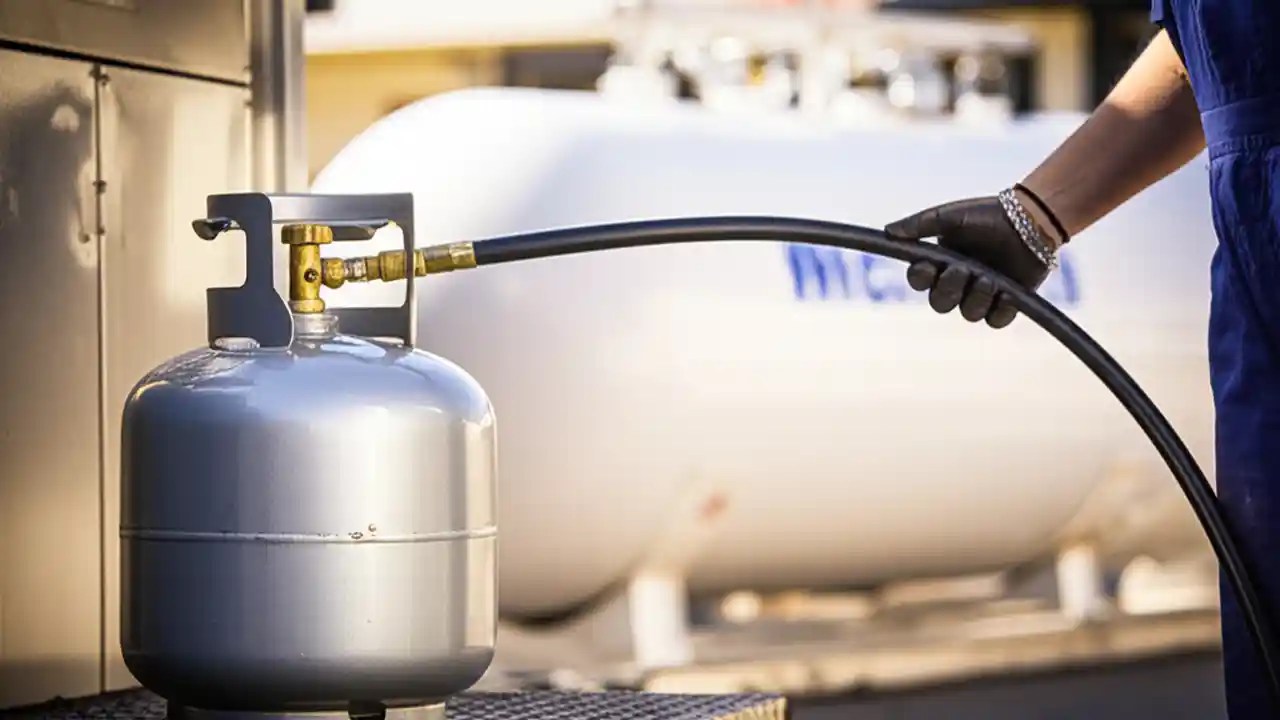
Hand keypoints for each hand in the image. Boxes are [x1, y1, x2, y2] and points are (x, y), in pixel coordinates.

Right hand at [884, 195, 1052, 327]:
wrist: (1032, 219)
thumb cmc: (988, 215)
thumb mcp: (950, 216)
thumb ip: (919, 225)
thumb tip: (888, 232)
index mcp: (939, 263)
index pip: (918, 281)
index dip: (921, 278)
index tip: (930, 266)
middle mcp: (957, 283)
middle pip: (939, 303)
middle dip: (950, 289)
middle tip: (965, 270)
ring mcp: (981, 295)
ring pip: (968, 314)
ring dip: (977, 299)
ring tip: (992, 280)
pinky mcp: (1006, 304)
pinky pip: (995, 321)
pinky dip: (1000, 311)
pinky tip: (1007, 293)